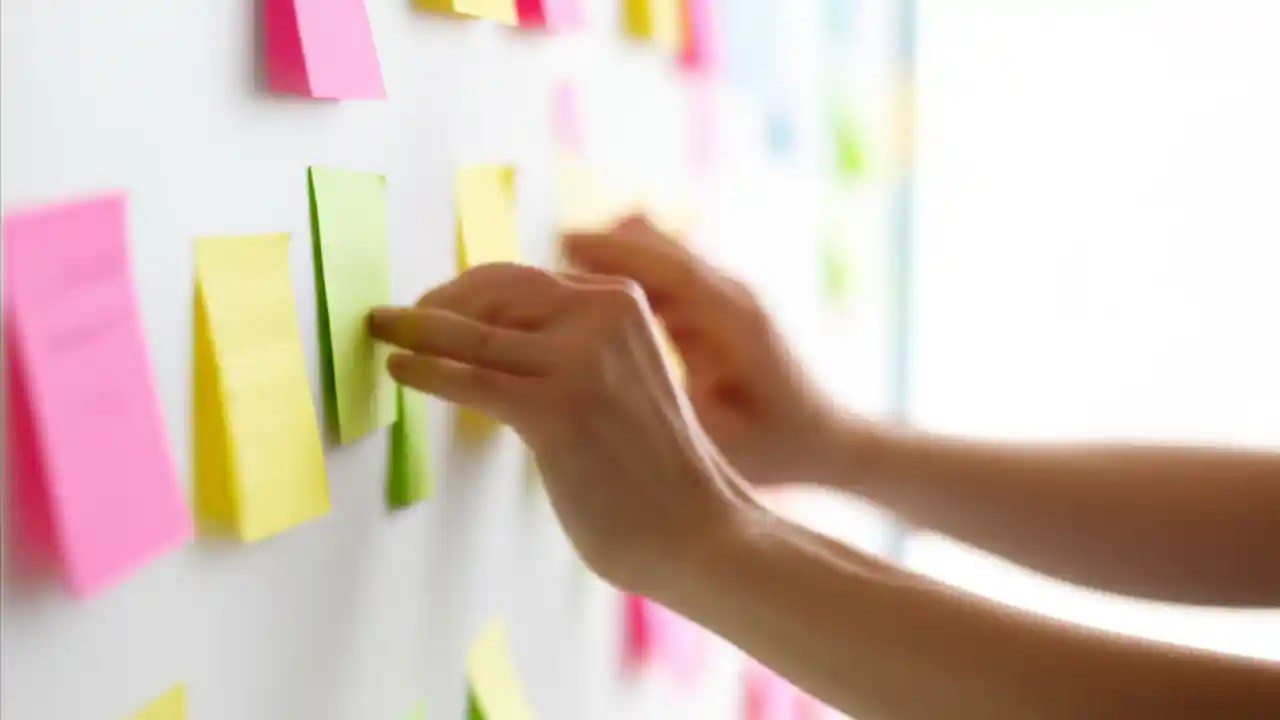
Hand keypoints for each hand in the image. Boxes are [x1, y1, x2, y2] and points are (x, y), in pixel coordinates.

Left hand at [370, 264, 756, 595]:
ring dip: (416, 330)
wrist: (695, 528)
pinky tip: (400, 369)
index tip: (432, 305)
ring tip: (383, 331)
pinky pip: (470, 378)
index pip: (524, 278)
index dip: (467, 290)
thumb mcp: (622, 377)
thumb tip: (493, 335)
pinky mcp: (554, 406)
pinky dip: (426, 371)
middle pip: (493, 291)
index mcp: (621, 300)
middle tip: (397, 320)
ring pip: (474, 331)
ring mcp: (579, 358)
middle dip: (437, 303)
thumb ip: (576, 346)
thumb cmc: (653, 467)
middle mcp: (602, 314)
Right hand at [564, 217, 861, 488]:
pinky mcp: (713, 305)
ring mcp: (724, 295)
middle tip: (532, 265)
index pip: (670, 266)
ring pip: (653, 255)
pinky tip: (574, 312)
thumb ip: (673, 413)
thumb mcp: (724, 443)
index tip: (559, 243)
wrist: (830, 440)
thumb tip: (605, 396)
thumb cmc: (782, 451)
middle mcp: (733, 293)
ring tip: (541, 287)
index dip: (613, 251)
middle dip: (595, 248)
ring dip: (603, 264)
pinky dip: (619, 284)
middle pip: (655, 245)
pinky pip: (658, 279)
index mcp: (738, 318)